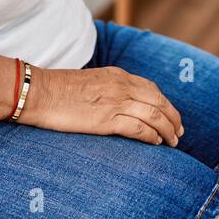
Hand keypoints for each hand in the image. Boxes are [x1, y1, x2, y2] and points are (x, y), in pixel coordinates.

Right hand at [15, 66, 184, 146]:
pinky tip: (155, 144)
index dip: (166, 103)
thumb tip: (117, 103)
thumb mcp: (90, 82)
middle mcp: (121, 86)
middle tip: (179, 132)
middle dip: (174, 118)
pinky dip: (152, 137)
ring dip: (168, 130)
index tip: (172, 116)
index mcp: (117, 75)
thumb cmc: (58, 90)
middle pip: (159, 102)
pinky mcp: (107, 119)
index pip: (152, 88)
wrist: (39, 92)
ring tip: (172, 142)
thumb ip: (107, 88)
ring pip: (155, 116)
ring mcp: (116, 102)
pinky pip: (139, 129)